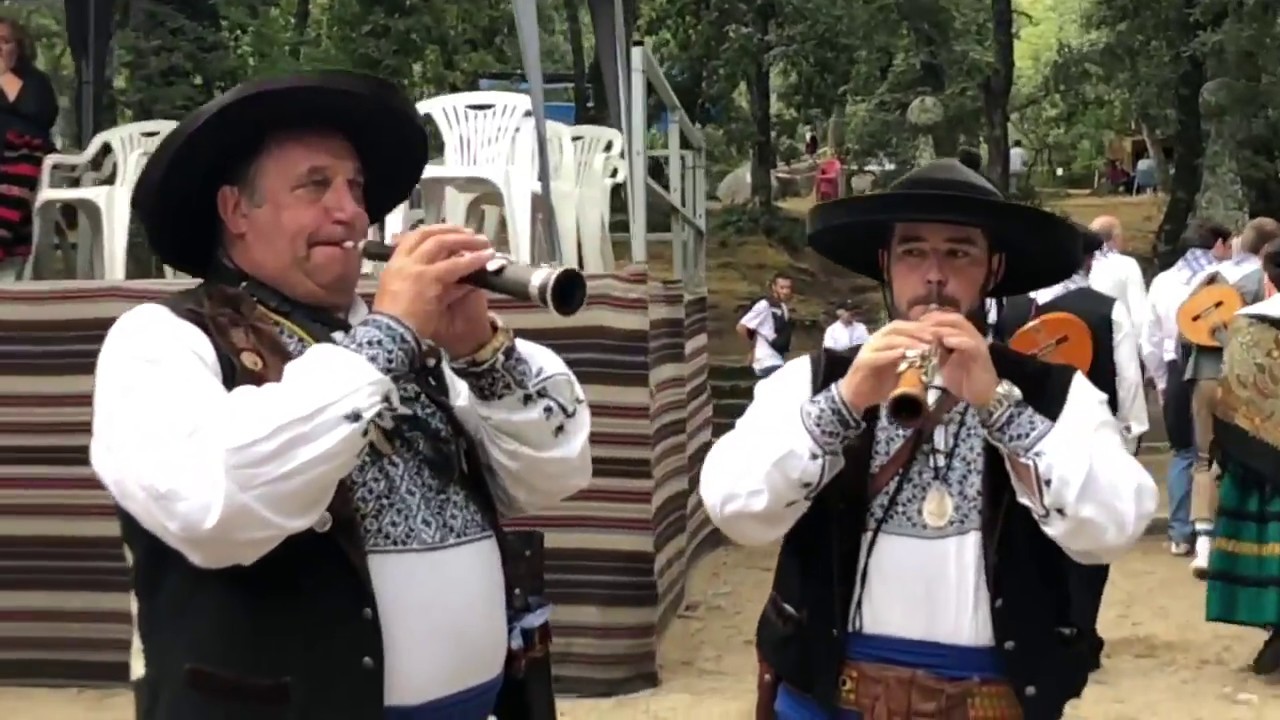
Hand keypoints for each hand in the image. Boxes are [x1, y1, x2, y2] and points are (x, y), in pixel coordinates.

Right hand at [370, 225, 494, 355]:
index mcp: (394, 264)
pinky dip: (473, 260)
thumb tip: (424, 265)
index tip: (447, 230)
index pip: (413, 237)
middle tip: (470, 234)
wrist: (392, 335)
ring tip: (483, 243)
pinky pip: (456, 265)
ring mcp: (417, 268)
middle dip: (452, 232)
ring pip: (443, 245)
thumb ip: (410, 276)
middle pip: (429, 236)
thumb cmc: (394, 319)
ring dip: (466, 242)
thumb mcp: (398, 291)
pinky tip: (486, 256)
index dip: (432, 231)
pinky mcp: (431, 280)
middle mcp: (404, 262)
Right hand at [838, 320, 935, 411]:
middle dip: (917, 331)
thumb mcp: (900, 369)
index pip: (904, 326)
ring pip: (888, 339)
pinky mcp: (863, 361)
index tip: (939, 333)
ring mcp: (868, 349)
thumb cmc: (879, 383)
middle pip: (897, 327)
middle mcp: (876, 339)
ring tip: (924, 348)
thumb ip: (912, 360)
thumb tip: (933, 355)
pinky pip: (877, 355)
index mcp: (885, 339)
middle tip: (934, 339)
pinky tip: (903, 355)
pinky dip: (890, 354)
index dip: (921, 327)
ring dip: (908, 342)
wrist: (856, 397)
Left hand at [922, 311, 999, 406]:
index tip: (916, 321)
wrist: (982, 396)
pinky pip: (970, 343)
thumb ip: (934, 350)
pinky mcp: (981, 354)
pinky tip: (946, 341)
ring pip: (962, 327)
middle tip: (921, 324)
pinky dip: (958, 340)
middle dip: (936, 319)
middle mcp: (971, 335)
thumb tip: (919, 341)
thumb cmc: (962, 380)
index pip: (948, 318)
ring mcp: (977, 344)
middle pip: (954, 318)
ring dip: (944, 328)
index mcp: (962, 336)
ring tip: (929, 330)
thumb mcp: (943, 363)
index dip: (932, 318)